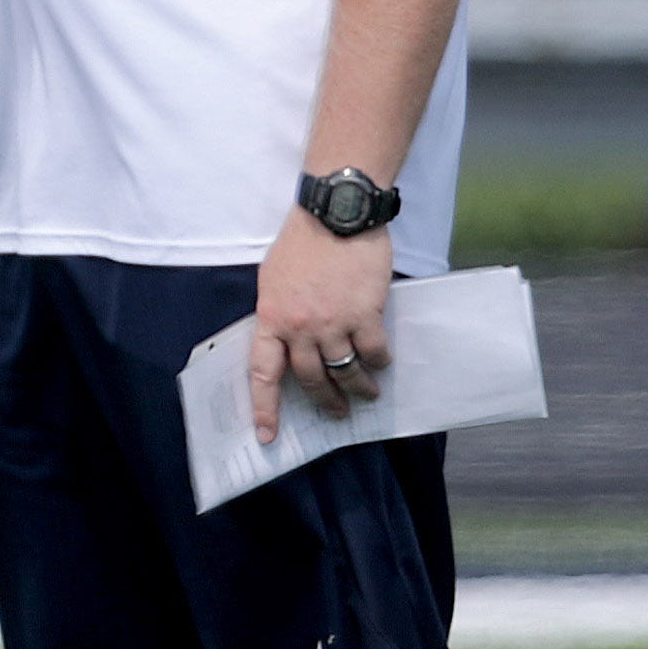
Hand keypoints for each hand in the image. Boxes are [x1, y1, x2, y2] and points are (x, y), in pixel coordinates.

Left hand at [250, 208, 393, 439]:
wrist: (337, 213)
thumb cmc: (304, 241)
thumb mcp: (274, 279)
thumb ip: (278, 313)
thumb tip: (286, 339)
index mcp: (272, 318)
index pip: (264, 374)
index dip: (266, 408)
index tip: (268, 435)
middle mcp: (300, 327)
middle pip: (312, 380)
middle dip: (326, 402)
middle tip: (337, 412)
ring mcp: (333, 322)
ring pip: (346, 371)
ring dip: (358, 388)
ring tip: (368, 393)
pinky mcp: (365, 314)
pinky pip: (373, 351)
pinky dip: (379, 361)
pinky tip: (383, 361)